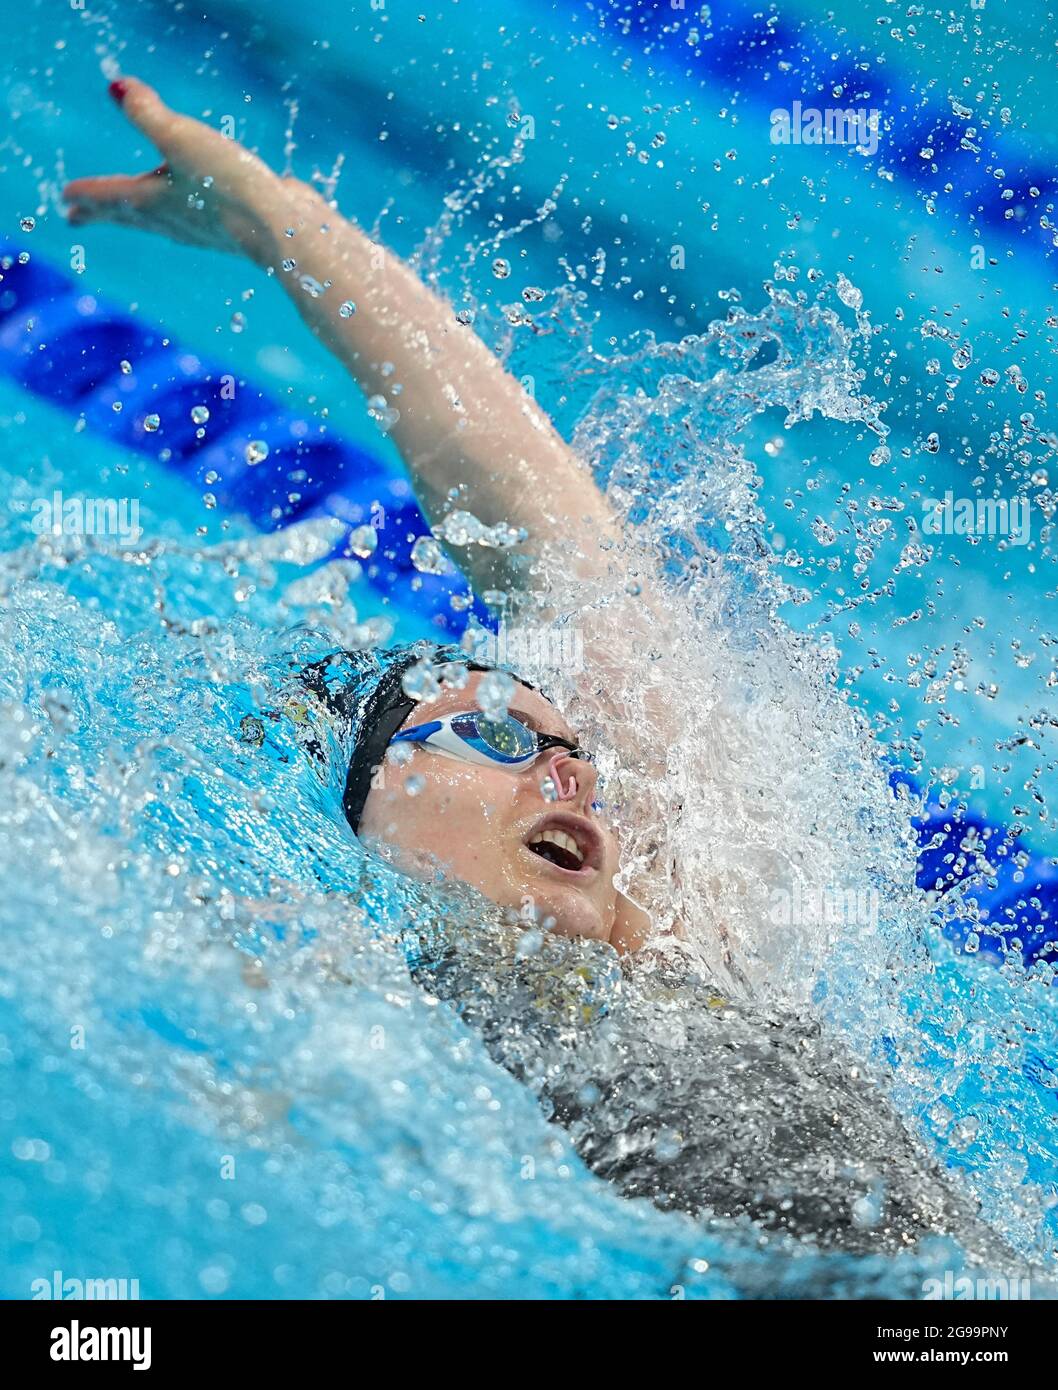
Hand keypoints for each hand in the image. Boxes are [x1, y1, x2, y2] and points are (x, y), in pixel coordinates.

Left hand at [63, 78, 301, 261]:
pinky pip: (195, 221)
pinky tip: (195, 212)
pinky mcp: (232, 229)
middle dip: (103, 214)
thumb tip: (117, 87)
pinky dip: (181, 216)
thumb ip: (148, 114)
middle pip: (129, 216)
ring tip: (133, 216)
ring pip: (161, 222)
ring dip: (140, 219)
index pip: (110, 195)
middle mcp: (174, 221)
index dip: (86, 193)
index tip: (66, 197)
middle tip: (76, 219)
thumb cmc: (229, 187)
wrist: (285, 231)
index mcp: (152, 202)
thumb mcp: (182, 139)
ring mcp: (203, 229)